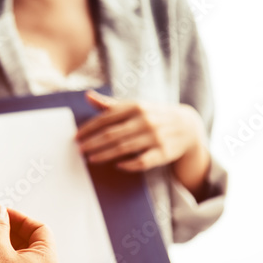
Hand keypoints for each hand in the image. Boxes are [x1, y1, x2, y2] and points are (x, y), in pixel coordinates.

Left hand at [76, 90, 203, 169]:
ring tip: (90, 159)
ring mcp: (155, 137)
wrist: (187, 126)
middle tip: (78, 150)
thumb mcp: (135, 106)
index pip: (106, 118)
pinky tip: (117, 165)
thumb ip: (110, 104)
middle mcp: (144, 120)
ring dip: (105, 154)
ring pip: (124, 148)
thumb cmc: (153, 115)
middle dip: (93, 143)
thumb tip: (87, 96)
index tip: (76, 137)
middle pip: (112, 134)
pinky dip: (130, 164)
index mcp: (135, 107)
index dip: (89, 128)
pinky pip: (144, 161)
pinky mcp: (163, 152)